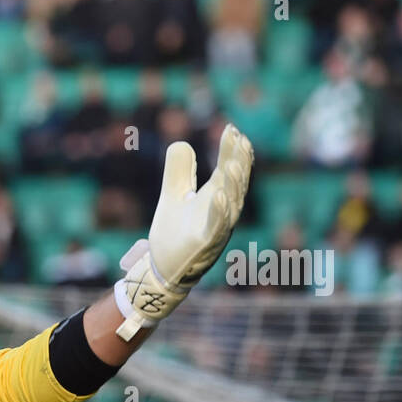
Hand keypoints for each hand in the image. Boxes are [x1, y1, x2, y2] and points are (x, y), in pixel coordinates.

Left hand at [113, 123, 253, 340]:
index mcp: (218, 199)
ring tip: (232, 162)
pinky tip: (218, 194)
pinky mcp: (204, 245)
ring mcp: (216, 230)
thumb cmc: (173, 235)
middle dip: (238, 162)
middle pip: (235, 184)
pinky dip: (219, 211)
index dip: (234, 151)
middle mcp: (223, 214)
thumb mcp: (173, 196)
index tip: (232, 129)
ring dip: (233, 183)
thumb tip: (181, 143)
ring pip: (230, 205)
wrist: (163, 271)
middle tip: (238, 138)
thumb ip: (178, 171)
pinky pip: (215, 227)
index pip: (230, 171)